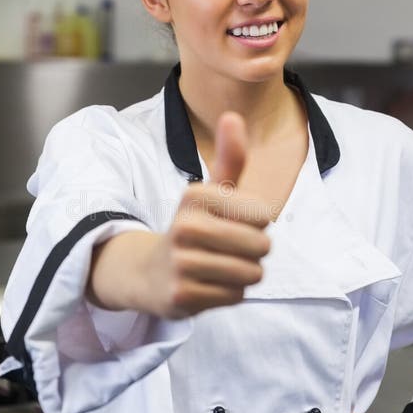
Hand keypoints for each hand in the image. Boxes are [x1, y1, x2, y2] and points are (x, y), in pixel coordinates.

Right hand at [141, 111, 271, 318]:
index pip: (263, 214)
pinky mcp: (181, 295)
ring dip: (243, 274)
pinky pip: (234, 296)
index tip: (230, 222)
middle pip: (261, 246)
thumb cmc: (192, 229)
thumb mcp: (210, 192)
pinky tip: (207, 285)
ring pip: (251, 273)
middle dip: (254, 252)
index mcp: (194, 195)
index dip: (256, 222)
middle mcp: (185, 226)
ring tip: (219, 267)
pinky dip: (227, 294)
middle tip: (227, 249)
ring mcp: (181, 263)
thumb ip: (229, 158)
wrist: (149, 273)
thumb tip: (233, 116)